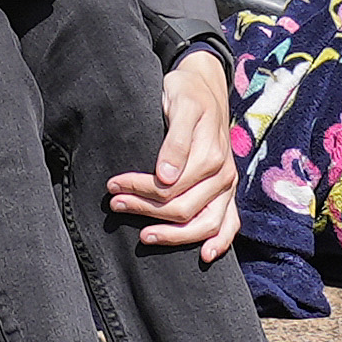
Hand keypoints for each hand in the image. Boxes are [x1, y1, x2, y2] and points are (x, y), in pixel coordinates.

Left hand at [108, 50, 240, 260]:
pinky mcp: (226, 191)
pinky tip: (205, 256)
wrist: (206, 85)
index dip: (139, 189)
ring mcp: (227, 186)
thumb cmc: (187, 93)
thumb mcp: (179, 106)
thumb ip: (175, 141)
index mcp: (210, 156)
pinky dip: (221, 242)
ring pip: (204, 223)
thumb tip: (165, 178)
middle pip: (182, 208)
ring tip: (144, 237)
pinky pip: (230, 223)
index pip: (169, 187)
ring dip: (174, 236)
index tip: (112, 185)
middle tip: (115, 204)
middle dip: (146, 210)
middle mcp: (223, 175)